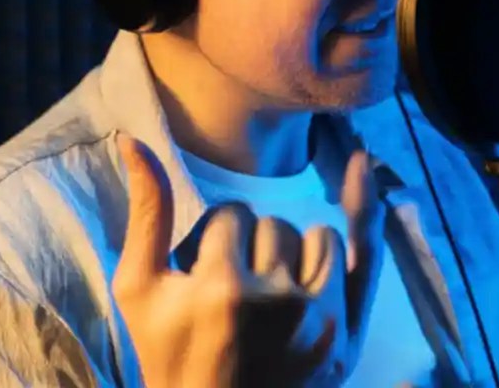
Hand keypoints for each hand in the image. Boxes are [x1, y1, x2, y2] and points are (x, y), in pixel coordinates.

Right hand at [111, 133, 383, 387]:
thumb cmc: (169, 357)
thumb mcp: (140, 292)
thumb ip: (146, 215)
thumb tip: (134, 140)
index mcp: (222, 289)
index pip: (231, 216)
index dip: (216, 240)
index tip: (204, 277)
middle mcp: (279, 301)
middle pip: (274, 226)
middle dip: (253, 249)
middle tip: (235, 296)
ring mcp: (322, 319)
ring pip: (317, 236)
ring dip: (295, 254)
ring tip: (271, 292)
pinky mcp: (349, 334)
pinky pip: (363, 252)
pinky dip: (356, 221)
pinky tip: (360, 165)